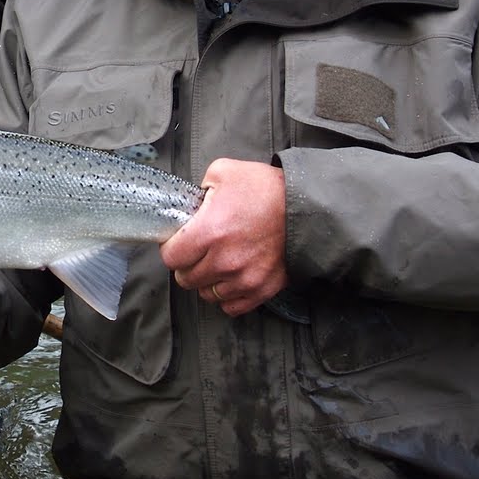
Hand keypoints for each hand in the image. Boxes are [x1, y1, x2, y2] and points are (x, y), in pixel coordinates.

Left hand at [160, 158, 287, 316]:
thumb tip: (191, 203)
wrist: (306, 208)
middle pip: (186, 279)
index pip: (171, 257)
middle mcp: (224, 261)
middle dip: (187, 265)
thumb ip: (200, 188)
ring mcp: (244, 279)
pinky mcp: (261, 289)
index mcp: (210, 232)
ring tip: (216, 263)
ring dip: (207, 281)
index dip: (172, 247)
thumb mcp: (224, 171)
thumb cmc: (266, 188)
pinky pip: (231, 307)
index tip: (179, 241)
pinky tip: (230, 278)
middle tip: (197, 251)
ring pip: (207, 294)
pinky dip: (227, 296)